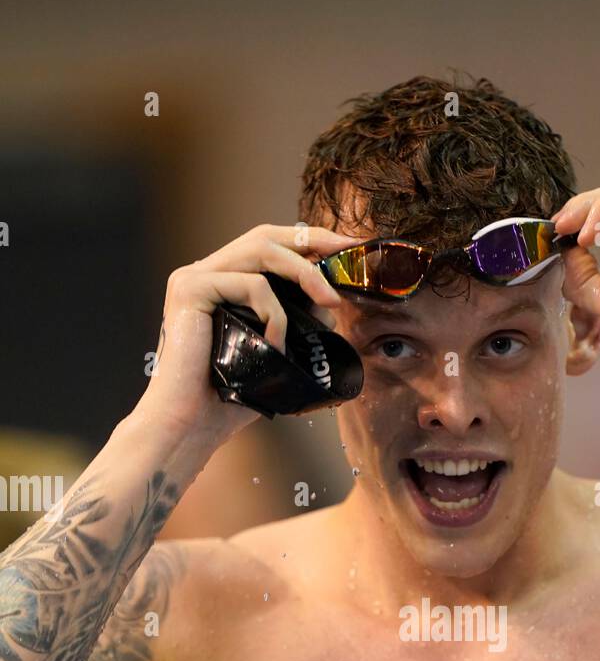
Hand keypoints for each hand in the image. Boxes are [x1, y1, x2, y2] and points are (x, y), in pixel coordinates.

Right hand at [137, 223, 360, 442]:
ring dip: (304, 273)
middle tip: (347, 252)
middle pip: (265, 235)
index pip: (269, 247)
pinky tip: (276, 345)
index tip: (348, 248)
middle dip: (313, 240)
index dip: (309, 242)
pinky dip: (275, 314)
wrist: (192, 425)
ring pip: (261, 250)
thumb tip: (328, 299)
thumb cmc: (231, 398)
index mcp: (222, 283)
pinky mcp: (190, 289)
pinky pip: (252, 285)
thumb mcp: (275, 351)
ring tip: (330, 302)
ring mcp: (194, 277)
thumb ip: (296, 321)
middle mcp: (205, 273)